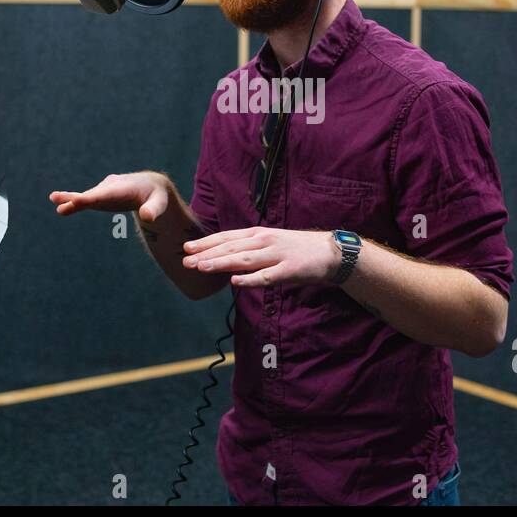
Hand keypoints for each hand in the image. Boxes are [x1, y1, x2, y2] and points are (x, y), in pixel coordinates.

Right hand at [49, 171, 171, 220]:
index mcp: (126, 188)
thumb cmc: (157, 196)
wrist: (151, 186)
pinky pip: (86, 200)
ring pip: (87, 197)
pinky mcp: (101, 196)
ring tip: (55, 201)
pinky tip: (61, 207)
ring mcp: (104, 190)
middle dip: (79, 200)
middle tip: (58, 200)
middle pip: (93, 195)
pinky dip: (75, 203)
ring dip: (72, 200)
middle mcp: (112, 186)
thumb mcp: (160, 203)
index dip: (93, 198)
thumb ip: (153, 209)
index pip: (108, 194)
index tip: (80, 200)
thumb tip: (146, 217)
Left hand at [182, 227, 338, 287]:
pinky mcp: (289, 270)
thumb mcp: (271, 243)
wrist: (331, 252)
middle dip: (207, 254)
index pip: (227, 237)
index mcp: (259, 234)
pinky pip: (266, 277)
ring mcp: (277, 255)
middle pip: (231, 247)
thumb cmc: (298, 249)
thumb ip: (249, 249)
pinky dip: (250, 279)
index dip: (206, 242)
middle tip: (186, 260)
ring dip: (221, 263)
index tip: (186, 247)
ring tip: (202, 267)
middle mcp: (265, 241)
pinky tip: (236, 282)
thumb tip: (225, 259)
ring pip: (244, 259)